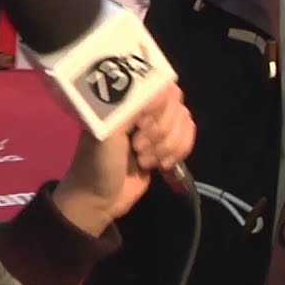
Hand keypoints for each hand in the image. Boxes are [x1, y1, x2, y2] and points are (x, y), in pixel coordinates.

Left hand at [52, 83, 194, 236]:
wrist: (100, 200)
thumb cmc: (96, 164)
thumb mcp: (106, 134)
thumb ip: (128, 108)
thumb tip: (159, 92)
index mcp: (124, 97)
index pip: (159, 84)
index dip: (157, 107)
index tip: (140, 126)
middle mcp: (141, 106)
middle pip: (175, 103)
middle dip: (160, 131)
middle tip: (137, 147)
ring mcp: (155, 125)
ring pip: (184, 120)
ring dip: (168, 145)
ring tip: (144, 159)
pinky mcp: (165, 143)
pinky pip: (188, 135)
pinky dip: (179, 151)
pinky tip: (161, 165)